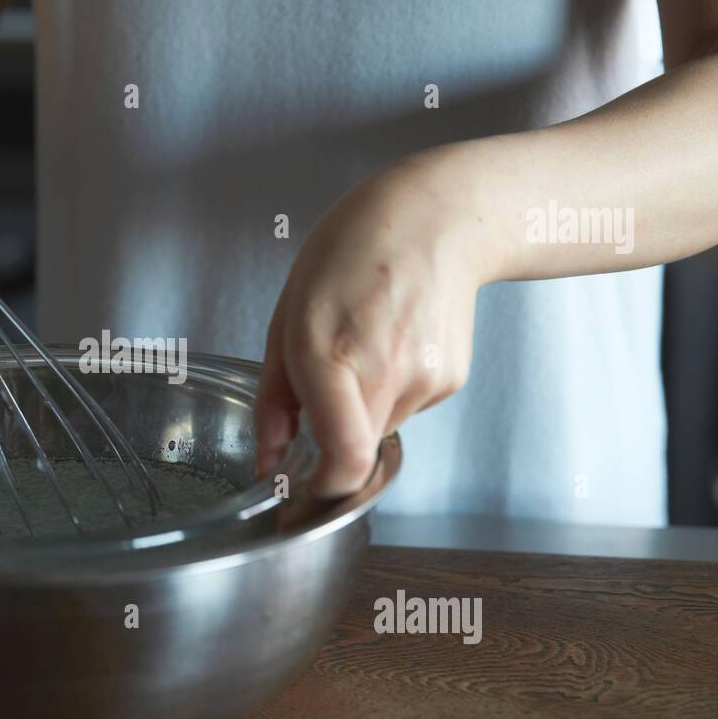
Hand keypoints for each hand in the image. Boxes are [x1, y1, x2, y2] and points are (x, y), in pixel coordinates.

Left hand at [255, 152, 506, 497]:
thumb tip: (268, 461)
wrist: (438, 218)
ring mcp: (424, 380)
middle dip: (329, 446)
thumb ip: (274, 399)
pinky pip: (405, 409)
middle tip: (317, 405)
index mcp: (330, 354)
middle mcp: (384, 373)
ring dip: (358, 411)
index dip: (323, 493)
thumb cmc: (351, 252)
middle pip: (354, 453)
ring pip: (378, 431)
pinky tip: (388, 342)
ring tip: (358, 347)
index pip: (344, 458)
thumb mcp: (287, 317)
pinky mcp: (449, 380)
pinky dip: (388, 392)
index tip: (301, 500)